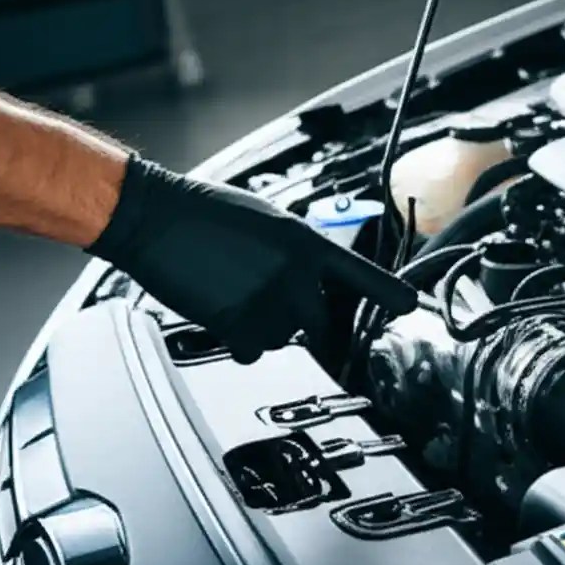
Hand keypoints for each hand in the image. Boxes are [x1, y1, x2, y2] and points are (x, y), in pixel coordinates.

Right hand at [89, 155, 415, 362]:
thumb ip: (296, 254)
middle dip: (302, 322)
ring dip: (264, 327)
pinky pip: (253, 352)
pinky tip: (221, 311)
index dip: (390, 296)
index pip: (363, 277)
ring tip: (233, 292)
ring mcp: (270, 305)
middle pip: (322, 325)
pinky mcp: (240, 327)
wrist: (155, 217)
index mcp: (307, 244)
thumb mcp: (267, 222)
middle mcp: (296, 277)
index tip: (410, 308)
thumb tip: (309, 280)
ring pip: (283, 339)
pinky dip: (239, 342)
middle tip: (270, 302)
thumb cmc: (204, 213)